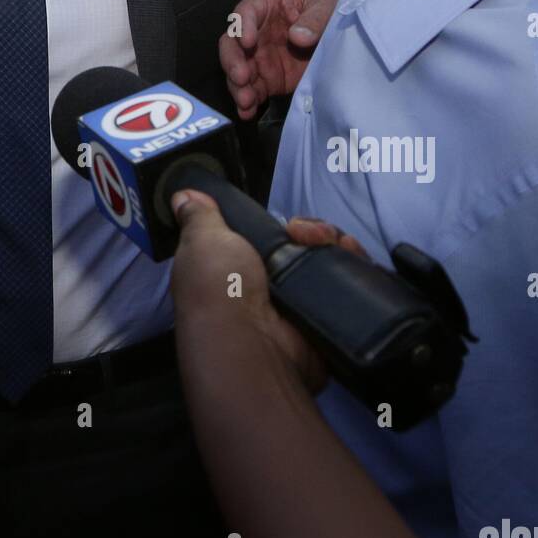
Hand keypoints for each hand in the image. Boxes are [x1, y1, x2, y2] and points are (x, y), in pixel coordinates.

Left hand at [169, 190, 367, 396]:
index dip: (278, 222)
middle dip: (313, 230)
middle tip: (309, 235)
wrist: (252, 341)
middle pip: (303, 244)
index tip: (285, 220)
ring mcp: (299, 302)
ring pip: (328, 258)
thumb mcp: (200, 241)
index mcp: (235, 269)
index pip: (266, 237)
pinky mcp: (327, 315)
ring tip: (334, 243)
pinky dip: (355, 263)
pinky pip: (349, 280)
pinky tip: (350, 255)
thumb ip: (198, 217)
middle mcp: (268, 287)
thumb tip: (183, 196)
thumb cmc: (219, 287)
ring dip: (335, 242)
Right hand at [219, 0, 337, 118]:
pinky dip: (248, 103)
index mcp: (267, 6)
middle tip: (241, 77)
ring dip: (237, 86)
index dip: (243, 26)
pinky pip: (252, 91)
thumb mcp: (327, 9)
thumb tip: (297, 36)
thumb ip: (314, 20)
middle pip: (232, 44)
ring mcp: (259, 58)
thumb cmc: (328, 14)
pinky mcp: (267, 80)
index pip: (247, 12)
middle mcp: (256, 32)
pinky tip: (248, 112)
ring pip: (237, 70)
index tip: (248, 42)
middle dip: (232, 61)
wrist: (340, 41)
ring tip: (246, 100)